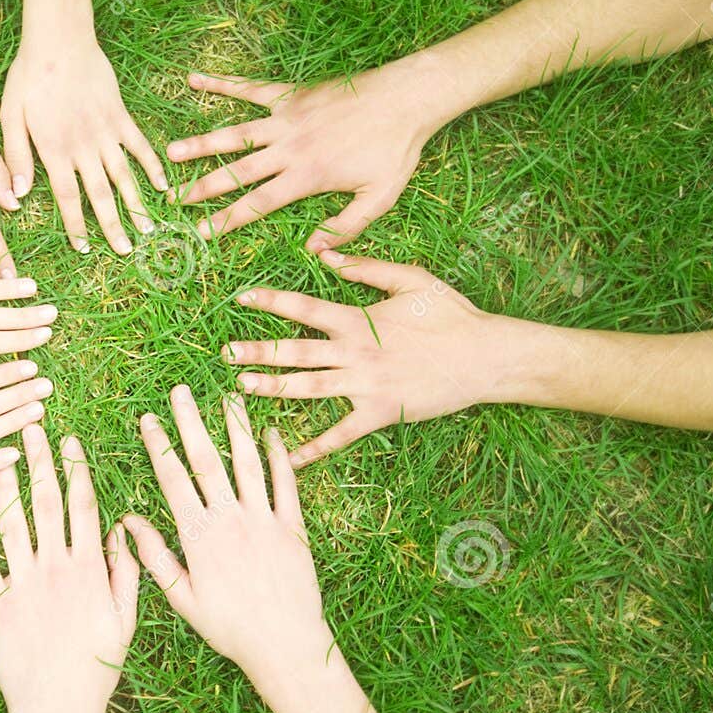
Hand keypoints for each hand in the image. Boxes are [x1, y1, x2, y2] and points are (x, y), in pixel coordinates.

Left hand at [0, 424, 137, 712]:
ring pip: (13, 521)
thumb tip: (123, 529)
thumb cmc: (96, 668)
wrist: (58, 709)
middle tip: (31, 426)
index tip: (70, 440)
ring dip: (6, 483)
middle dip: (40, 461)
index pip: (83, 506)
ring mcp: (23, 582)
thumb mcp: (125, 619)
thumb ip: (126, 572)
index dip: (77, 469)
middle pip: (47, 502)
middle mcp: (55, 567)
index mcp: (89, 568)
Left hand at [1, 35, 166, 254]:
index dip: (75, 225)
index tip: (83, 248)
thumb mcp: (9, 116)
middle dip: (112, 226)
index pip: (67, 197)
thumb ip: (16, 157)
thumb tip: (17, 196)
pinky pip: (140, 145)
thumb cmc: (28, 77)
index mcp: (54, 150)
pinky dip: (152, 166)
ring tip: (147, 231)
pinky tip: (162, 187)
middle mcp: (83, 146)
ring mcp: (106, 131)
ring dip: (136, 205)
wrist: (59, 39)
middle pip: (100, 194)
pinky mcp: (120, 115)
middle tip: (124, 252)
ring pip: (124, 176)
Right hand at [122, 386, 327, 680]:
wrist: (285, 644)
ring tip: (228, 397)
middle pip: (206, 460)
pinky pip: (286, 484)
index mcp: (198, 535)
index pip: (173, 479)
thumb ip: (155, 556)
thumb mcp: (182, 598)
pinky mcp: (293, 527)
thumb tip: (128, 522)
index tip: (148, 418)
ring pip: (246, 463)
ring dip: (235, 428)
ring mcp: (263, 519)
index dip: (159, 445)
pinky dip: (280, 456)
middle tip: (180, 391)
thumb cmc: (229, 628)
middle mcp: (229, 519)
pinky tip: (273, 433)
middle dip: (190, 422)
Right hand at [167, 60, 452, 246]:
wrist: (407, 97)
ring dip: (201, 142)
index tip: (200, 233)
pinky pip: (249, 88)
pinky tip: (193, 79)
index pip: (258, 203)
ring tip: (170, 151)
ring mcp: (286, 117)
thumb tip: (314, 251)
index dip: (226, 220)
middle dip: (202, 187)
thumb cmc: (397, 150)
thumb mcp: (379, 198)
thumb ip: (346, 227)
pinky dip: (220, 83)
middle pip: (236, 171)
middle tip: (173, 199)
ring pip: (234, 132)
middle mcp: (289, 148)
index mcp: (307, 176)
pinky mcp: (291, 93)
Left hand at [226, 250, 499, 465]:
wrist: (487, 357)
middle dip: (257, 351)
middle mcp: (355, 352)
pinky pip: (341, 434)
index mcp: (358, 319)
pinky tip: (290, 457)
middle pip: (295, 351)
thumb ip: (366, 268)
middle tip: (225, 353)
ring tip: (241, 389)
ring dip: (273, 388)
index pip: (304, 307)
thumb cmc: (452, 314)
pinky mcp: (380, 412)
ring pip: (308, 387)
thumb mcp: (411, 279)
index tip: (241, 297)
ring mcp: (365, 385)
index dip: (271, 301)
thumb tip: (328, 255)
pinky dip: (315, 448)